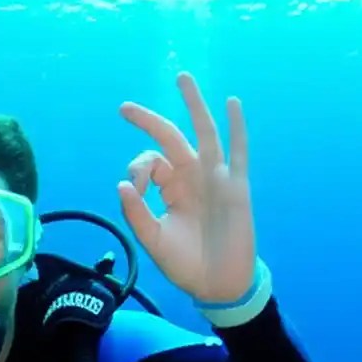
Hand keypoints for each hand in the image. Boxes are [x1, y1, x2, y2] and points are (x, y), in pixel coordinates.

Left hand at [117, 72, 255, 303]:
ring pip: (205, 133)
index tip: (136, 189)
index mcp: (170, 188)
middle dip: (148, 121)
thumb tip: (121, 185)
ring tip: (181, 78)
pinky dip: (237, 127)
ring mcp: (216, 178)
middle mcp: (192, 177)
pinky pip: (239, 151)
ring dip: (193, 106)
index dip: (138, 169)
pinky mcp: (237, 186)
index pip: (150, 163)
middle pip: (170, 138)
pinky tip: (231, 103)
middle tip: (124, 107)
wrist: (218, 284)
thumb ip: (136, 213)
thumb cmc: (185, 263)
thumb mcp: (152, 239)